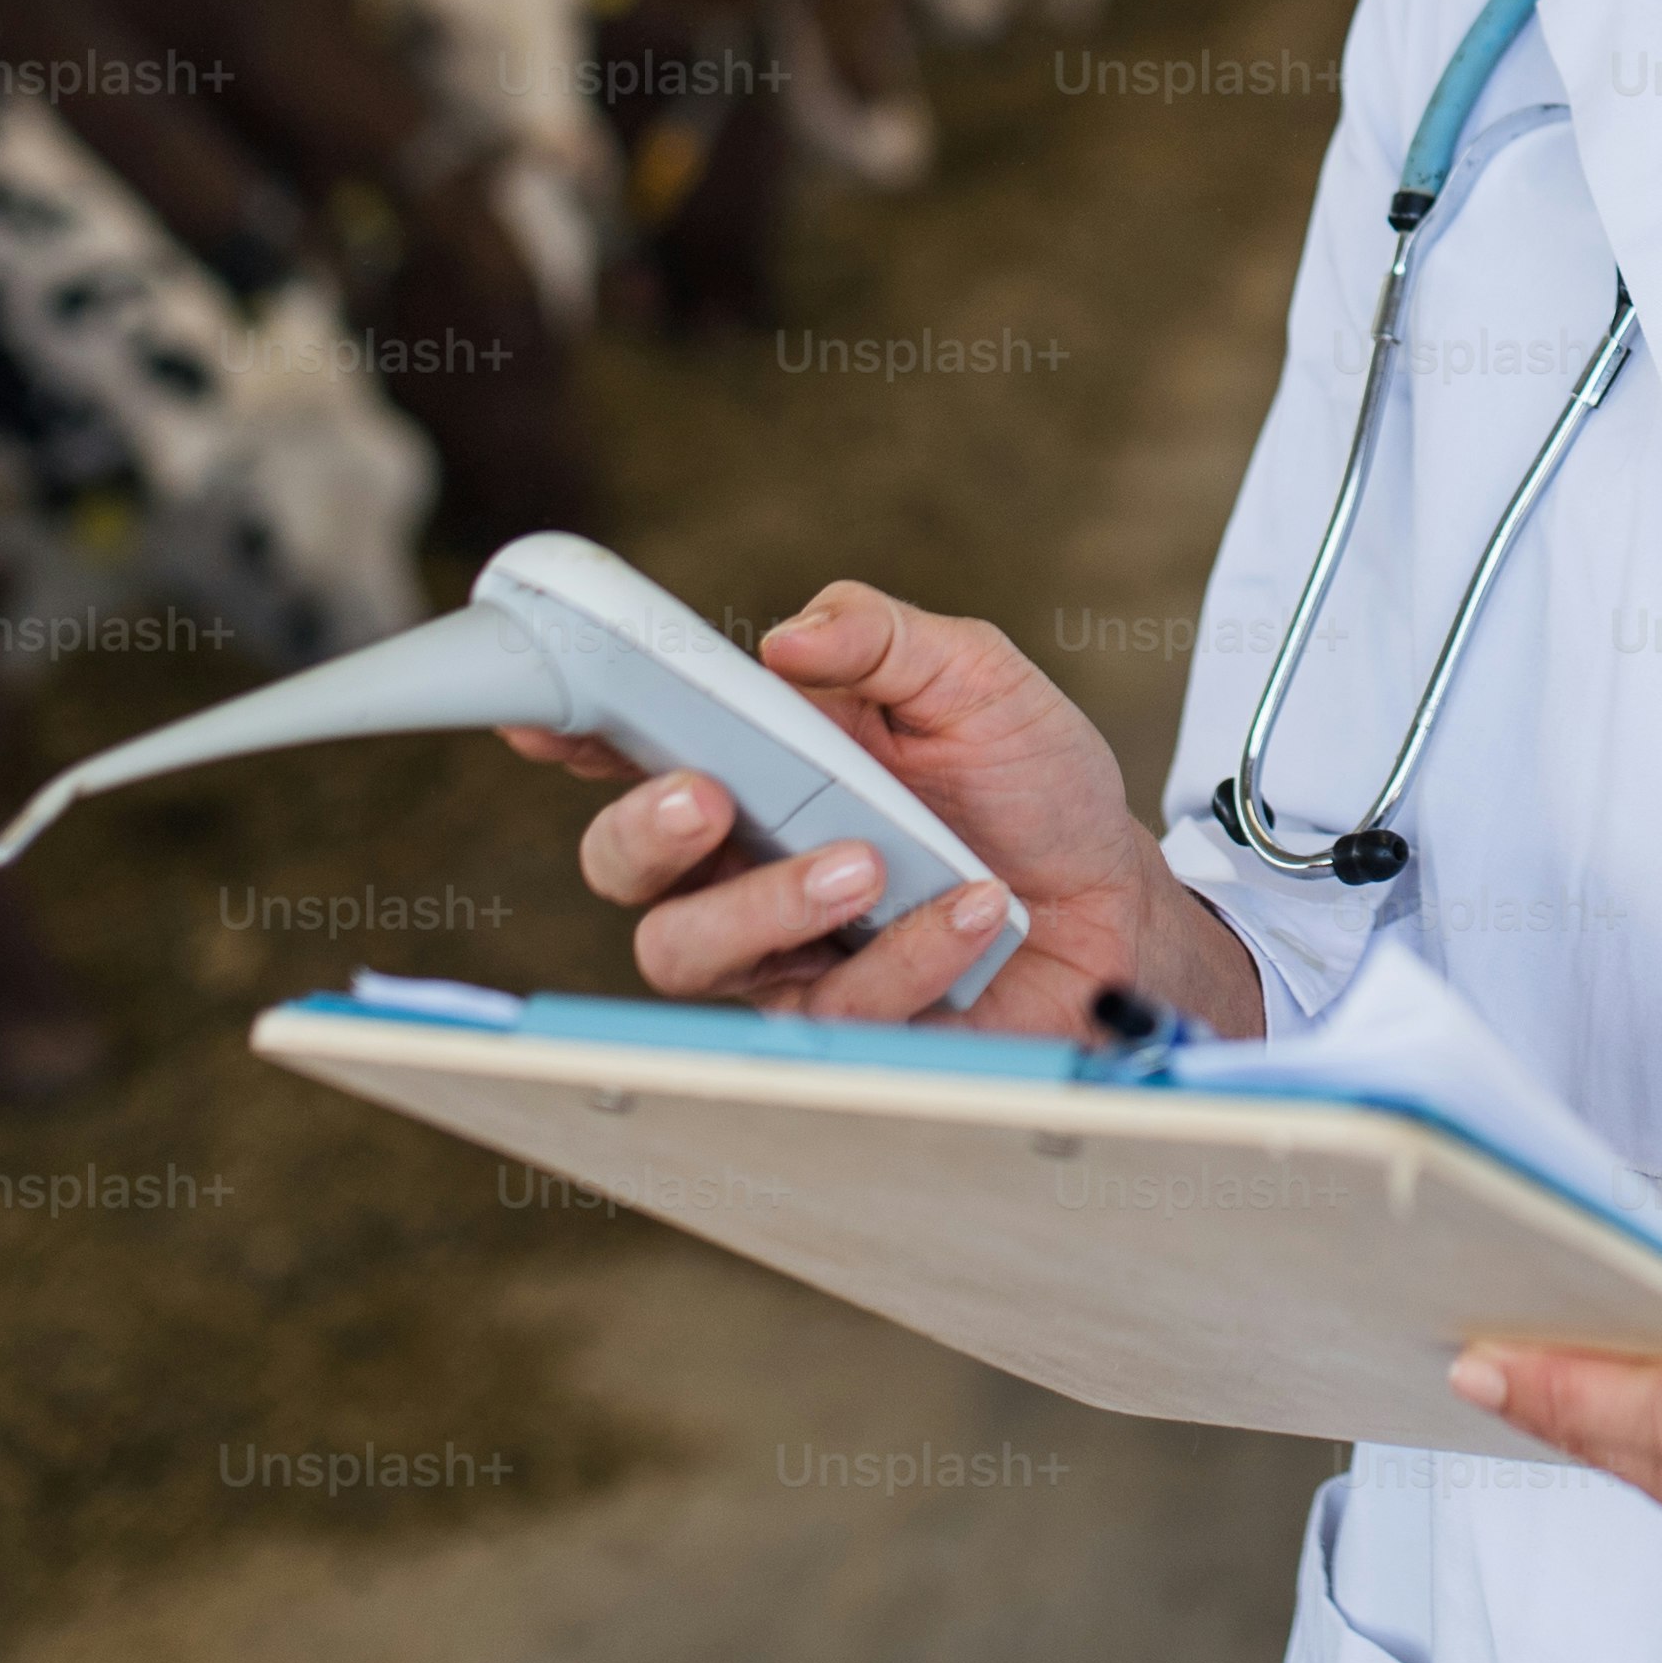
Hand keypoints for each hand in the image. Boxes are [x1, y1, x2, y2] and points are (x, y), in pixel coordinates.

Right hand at [511, 578, 1264, 1039]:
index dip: (567, 729)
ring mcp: (778, 950)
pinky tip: (978, 910)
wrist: (1116, 903)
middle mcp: (742, 859)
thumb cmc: (1029, 787)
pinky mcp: (834, 1026)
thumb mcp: (974, 683)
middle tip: (711, 796)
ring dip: (769, 904)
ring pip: (686, 954)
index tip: (544, 712)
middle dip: (644, 829)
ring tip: (868, 865)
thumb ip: (884, 640)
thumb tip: (791, 635)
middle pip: (621, 866)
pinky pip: (825, 1007)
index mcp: (755, 760)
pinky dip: (906, 950)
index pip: (632, 746)